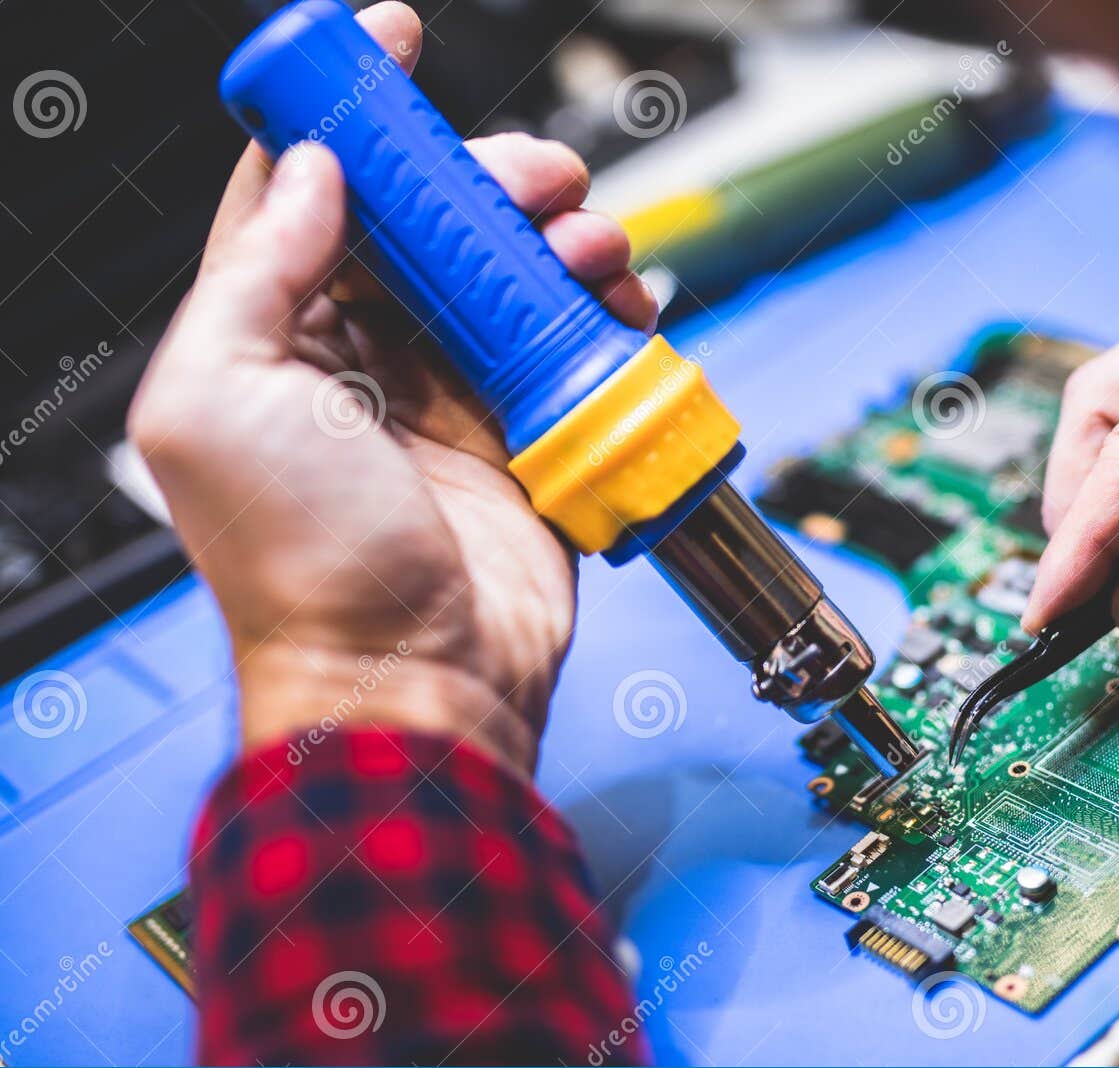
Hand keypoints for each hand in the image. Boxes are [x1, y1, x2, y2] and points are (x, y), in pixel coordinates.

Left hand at [128, 3, 654, 770]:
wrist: (416, 676)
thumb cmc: (301, 560)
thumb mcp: (220, 401)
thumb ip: (254, 273)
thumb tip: (316, 175)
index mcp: (276, 338)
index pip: (308, 194)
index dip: (351, 112)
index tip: (393, 40)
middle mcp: (364, 358)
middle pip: (434, 225)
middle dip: (488, 178)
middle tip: (535, 176)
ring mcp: (454, 397)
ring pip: (513, 275)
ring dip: (560, 237)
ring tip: (592, 243)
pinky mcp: (530, 437)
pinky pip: (574, 346)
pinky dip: (607, 312)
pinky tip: (623, 305)